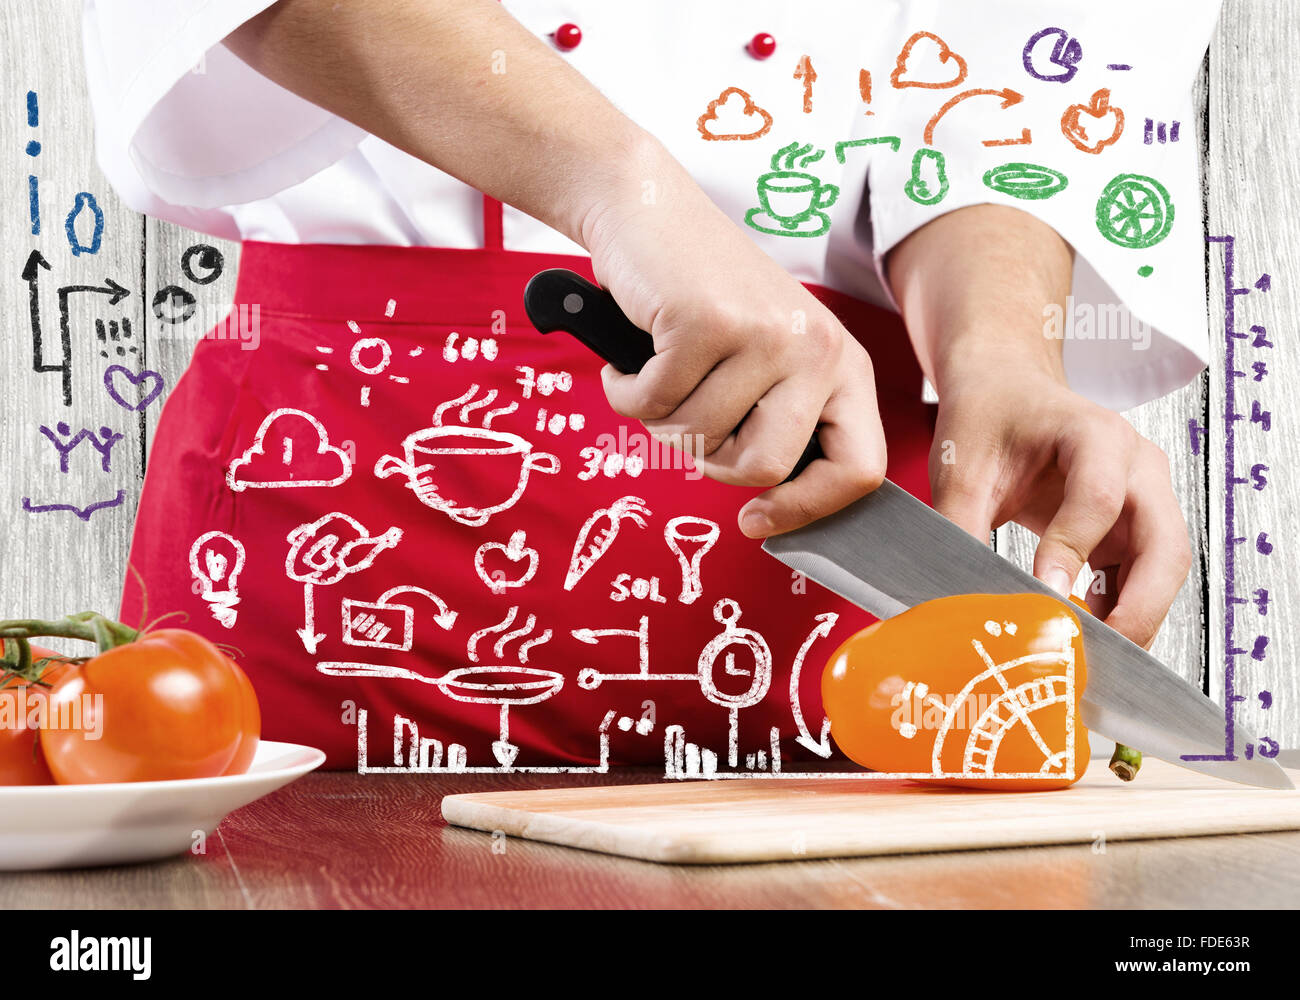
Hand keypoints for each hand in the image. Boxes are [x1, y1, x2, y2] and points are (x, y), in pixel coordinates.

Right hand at [225, 4, 887, 535]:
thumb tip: (772, 509)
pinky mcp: (704, 322)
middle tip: (687, 420)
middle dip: (708, 460)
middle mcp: (815, 349)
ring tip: (660, 367)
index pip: (857, 471)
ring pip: (698, 440)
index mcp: (840, 365)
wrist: (644, 208)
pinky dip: (627, 391)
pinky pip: (653, 404)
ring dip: (659, 417)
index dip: (805, 511)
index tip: (756, 520)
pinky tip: (633, 354)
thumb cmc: (698, 296)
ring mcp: (762, 334)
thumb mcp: (763, 359)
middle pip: (763, 469)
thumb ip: (779, 422)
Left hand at [888, 203, 1191, 648]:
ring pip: (1163, 569)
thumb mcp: (962, 467)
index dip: (1072, 549)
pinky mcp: (1134, 529)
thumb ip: (959, 527)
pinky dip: (1123, 612)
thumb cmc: (988, 418)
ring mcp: (1144, 499)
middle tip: (1098, 653)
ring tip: (1092, 662)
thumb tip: (957, 597)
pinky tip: (1087, 641)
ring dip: (1136, 617)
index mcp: (1094, 434)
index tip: (1044, 595)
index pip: (1096, 497)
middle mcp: (1136, 466)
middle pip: (1163, 544)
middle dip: (1138, 605)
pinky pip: (1143, 578)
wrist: (1006, 390)